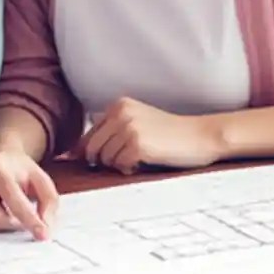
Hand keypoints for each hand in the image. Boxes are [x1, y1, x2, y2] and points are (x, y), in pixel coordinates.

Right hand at [0, 148, 58, 239]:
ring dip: (0, 224)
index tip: (43, 235)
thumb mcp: (40, 179)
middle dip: (12, 223)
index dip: (30, 219)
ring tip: (5, 208)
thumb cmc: (19, 171)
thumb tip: (45, 229)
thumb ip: (49, 203)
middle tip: (20, 217)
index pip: (13, 199)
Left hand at [75, 97, 222, 173]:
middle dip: (103, 161)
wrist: (200, 136)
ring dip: (118, 165)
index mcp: (118, 105)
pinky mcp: (138, 144)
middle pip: (92, 148)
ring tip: (139, 159)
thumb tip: (74, 154)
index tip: (93, 163)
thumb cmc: (169, 134)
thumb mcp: (138, 123)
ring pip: (105, 159)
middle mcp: (121, 113)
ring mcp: (129, 127)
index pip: (89, 135)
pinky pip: (119, 165)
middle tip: (124, 162)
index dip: (90, 153)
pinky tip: (144, 163)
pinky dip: (129, 169)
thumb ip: (111, 132)